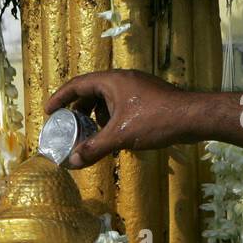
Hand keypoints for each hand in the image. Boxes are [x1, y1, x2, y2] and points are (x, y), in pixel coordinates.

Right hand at [45, 69, 197, 167]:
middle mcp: (122, 79)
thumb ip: (94, 148)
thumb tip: (72, 162)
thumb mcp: (120, 136)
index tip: (48, 112)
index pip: (77, 84)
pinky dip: (111, 117)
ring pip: (106, 99)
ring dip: (95, 115)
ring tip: (91, 133)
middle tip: (68, 126)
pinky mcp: (146, 97)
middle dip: (77, 110)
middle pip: (90, 91)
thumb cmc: (156, 120)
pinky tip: (114, 135)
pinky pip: (120, 104)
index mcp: (112, 81)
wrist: (193, 117)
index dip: (60, 98)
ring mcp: (136, 87)